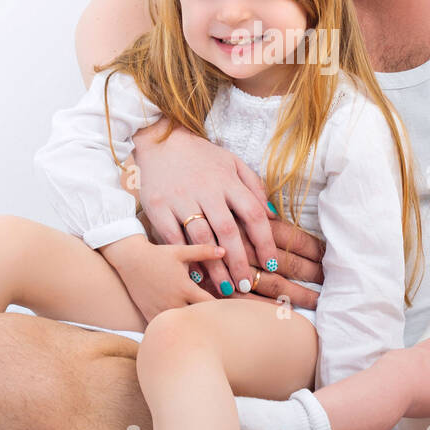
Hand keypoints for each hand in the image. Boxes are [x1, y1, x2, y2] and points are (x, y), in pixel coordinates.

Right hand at [101, 236, 226, 323]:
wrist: (130, 260)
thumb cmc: (158, 255)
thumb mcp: (181, 251)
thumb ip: (204, 251)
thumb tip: (225, 250)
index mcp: (184, 288)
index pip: (210, 304)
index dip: (221, 307)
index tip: (228, 307)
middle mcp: (173, 302)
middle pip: (197, 319)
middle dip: (207, 319)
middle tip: (217, 320)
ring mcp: (161, 311)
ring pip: (181, 326)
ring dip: (191, 326)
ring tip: (201, 327)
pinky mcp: (150, 315)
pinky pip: (165, 328)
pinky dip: (174, 329)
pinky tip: (181, 328)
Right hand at [131, 119, 325, 309]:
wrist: (160, 141)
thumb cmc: (201, 156)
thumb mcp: (232, 162)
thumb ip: (254, 187)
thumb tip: (272, 215)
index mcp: (227, 180)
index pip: (252, 212)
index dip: (264, 241)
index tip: (271, 263)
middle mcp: (205, 189)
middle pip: (227, 230)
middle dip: (240, 262)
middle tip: (247, 286)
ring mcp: (179, 198)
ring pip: (201, 238)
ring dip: (214, 266)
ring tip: (225, 288)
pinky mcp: (157, 207)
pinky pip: (172, 238)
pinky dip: (185, 257)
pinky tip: (196, 275)